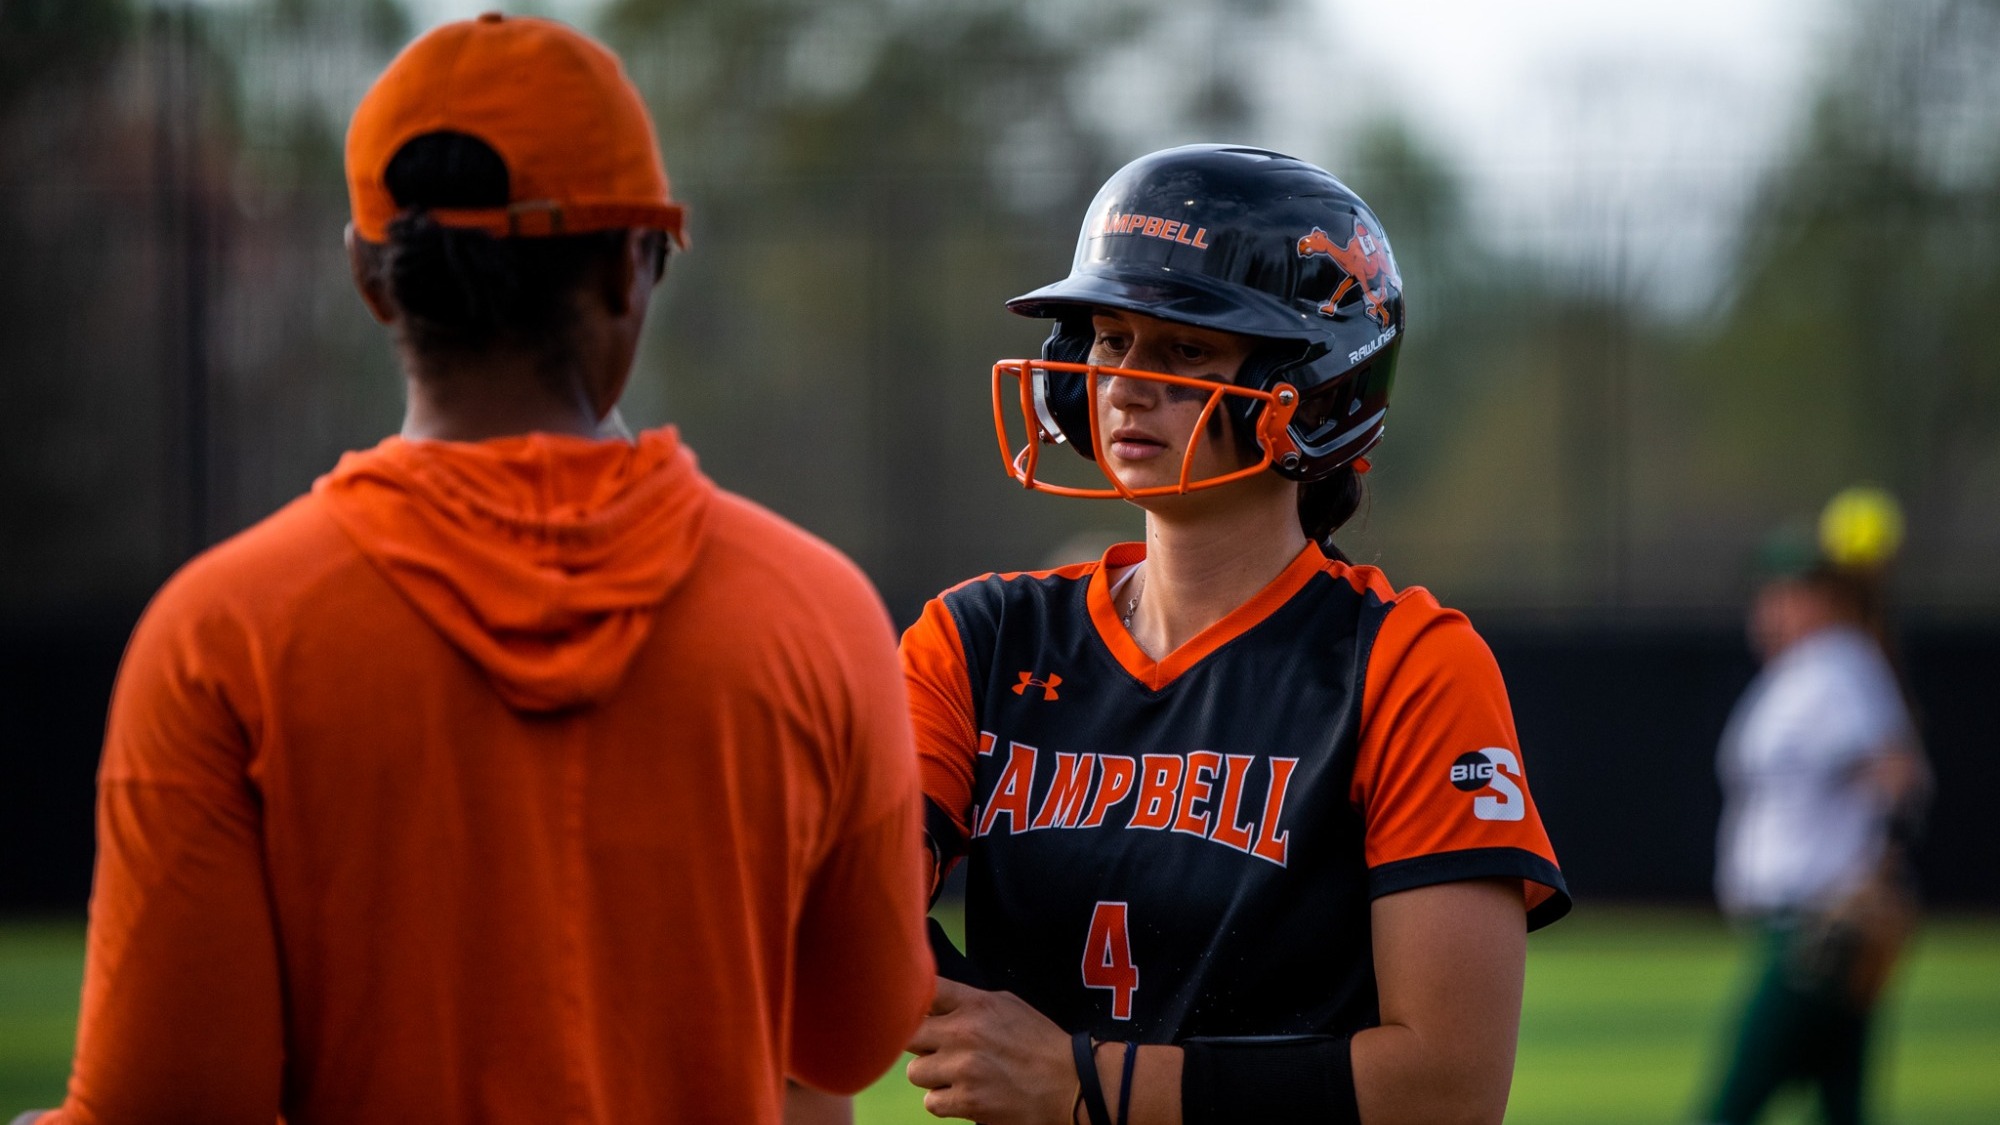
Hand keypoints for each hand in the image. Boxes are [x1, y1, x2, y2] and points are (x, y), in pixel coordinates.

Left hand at [906, 977, 1075, 1123]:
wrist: (1070, 1083)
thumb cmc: (1039, 1042)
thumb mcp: (1007, 1004)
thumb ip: (968, 1001)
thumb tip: (931, 1001)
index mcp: (975, 1003)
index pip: (925, 990)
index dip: (912, 1000)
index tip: (912, 1009)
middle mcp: (964, 1032)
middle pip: (908, 1033)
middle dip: (919, 1043)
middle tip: (936, 1050)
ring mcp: (964, 1068)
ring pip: (915, 1072)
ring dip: (932, 1076)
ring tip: (955, 1076)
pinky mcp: (968, 1101)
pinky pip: (931, 1102)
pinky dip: (944, 1102)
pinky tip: (964, 1095)